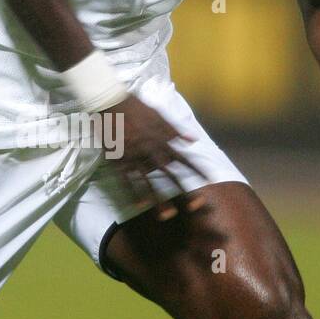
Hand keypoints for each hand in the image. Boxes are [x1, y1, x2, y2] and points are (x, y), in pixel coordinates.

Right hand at [99, 94, 210, 219]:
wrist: (110, 102)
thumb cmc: (135, 107)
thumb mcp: (158, 115)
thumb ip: (175, 129)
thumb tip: (193, 140)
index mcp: (161, 140)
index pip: (183, 158)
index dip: (197, 169)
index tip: (209, 180)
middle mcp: (150, 151)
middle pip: (169, 174)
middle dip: (183, 190)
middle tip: (195, 206)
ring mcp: (134, 158)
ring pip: (149, 182)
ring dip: (159, 199)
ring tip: (167, 215)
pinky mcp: (118, 161)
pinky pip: (126, 180)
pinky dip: (133, 193)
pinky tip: (139, 206)